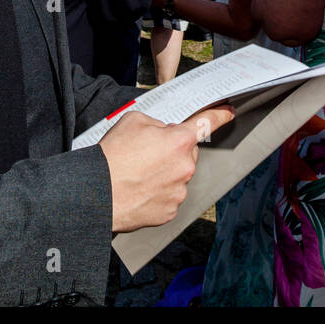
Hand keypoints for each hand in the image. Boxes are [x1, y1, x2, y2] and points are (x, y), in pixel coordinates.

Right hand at [99, 105, 233, 232]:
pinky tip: (141, 189)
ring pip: (178, 176)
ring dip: (165, 173)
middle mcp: (184, 167)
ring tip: (139, 174)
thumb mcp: (132, 121)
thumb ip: (156, 123)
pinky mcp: (170, 211)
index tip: (228, 112)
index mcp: (178, 141)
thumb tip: (164, 132)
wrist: (96, 193)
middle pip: (187, 153)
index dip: (219, 115)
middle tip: (148, 154)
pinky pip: (170, 196)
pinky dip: (158, 192)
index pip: (206, 123)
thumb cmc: (112, 156)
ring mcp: (179, 191)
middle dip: (173, 151)